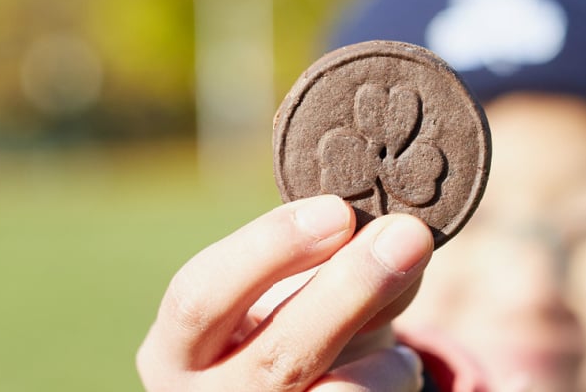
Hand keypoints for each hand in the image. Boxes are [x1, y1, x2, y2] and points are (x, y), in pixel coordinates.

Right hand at [137, 195, 432, 390]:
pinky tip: (399, 365)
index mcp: (176, 351)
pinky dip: (395, 380)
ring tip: (404, 319)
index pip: (200, 298)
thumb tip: (400, 239)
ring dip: (383, 354)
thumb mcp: (281, 295)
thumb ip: (331, 261)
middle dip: (351, 287)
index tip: (338, 210)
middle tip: (408, 235)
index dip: (269, 249)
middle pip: (278, 355)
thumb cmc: (279, 331)